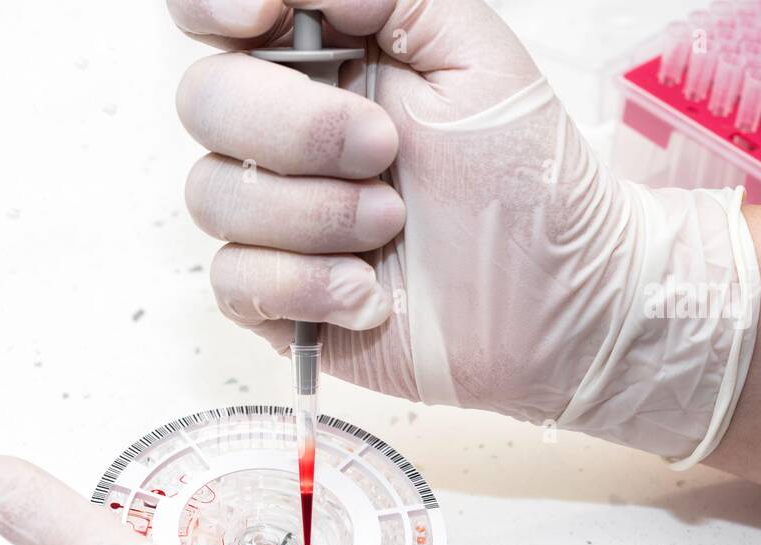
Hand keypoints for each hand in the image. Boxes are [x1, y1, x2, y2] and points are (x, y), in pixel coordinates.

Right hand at [172, 0, 760, 463]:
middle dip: (295, 128)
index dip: (210, 7)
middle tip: (383, 150)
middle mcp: (285, 135)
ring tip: (392, 226)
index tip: (260, 18)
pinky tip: (366, 293)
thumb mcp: (478, 56)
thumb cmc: (526, 178)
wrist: (556, 299)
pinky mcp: (278, 297)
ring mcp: (275, 219)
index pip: (213, 15)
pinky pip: (233, 282)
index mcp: (323, 62)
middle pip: (204, 101)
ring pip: (214, 195)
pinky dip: (303, 286)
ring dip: (314, 215)